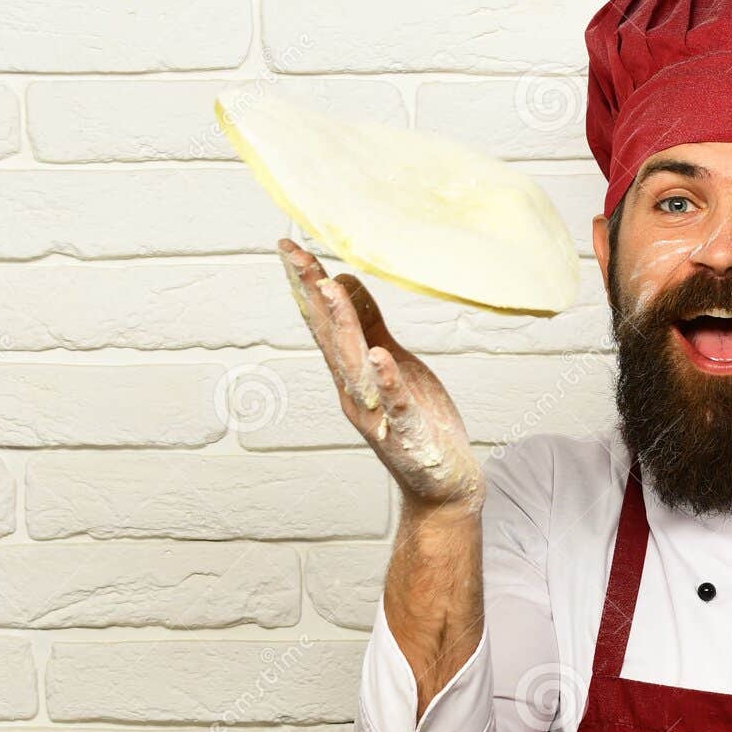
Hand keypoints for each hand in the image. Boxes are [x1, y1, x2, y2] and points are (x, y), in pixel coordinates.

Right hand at [279, 239, 482, 513]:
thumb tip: (343, 281)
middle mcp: (356, 391)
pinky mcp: (407, 432)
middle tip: (296, 256)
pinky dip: (386, 380)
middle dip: (313, 296)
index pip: (324, 323)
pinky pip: (394, 403)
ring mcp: (378, 413)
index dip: (306, 286)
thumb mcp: (393, 363)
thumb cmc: (419, 421)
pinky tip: (380, 356)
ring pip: (355, 365)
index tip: (288, 248)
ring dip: (341, 328)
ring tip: (329, 290)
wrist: (443, 483)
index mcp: (352, 373)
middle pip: (331, 337)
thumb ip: (370, 325)